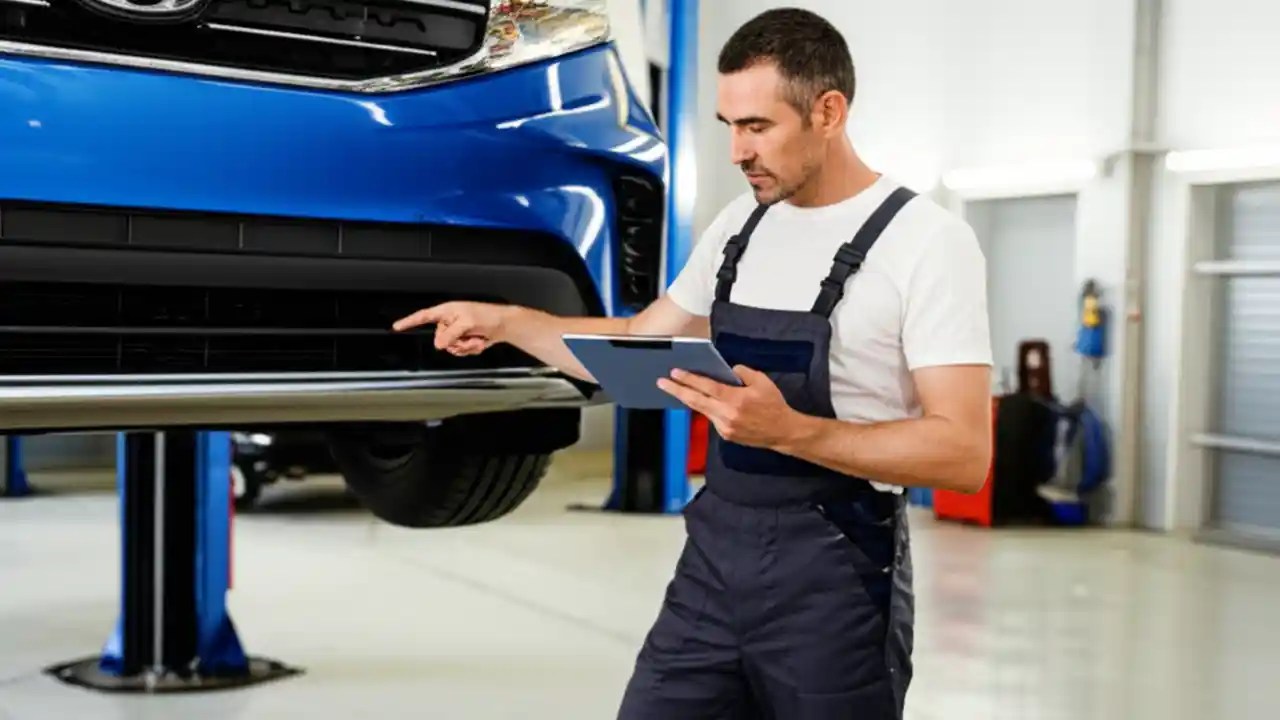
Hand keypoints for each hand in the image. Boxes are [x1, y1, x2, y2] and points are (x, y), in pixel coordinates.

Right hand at [392, 301, 512, 355]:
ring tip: (476, 338)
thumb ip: (450, 334)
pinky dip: (470, 349)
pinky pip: (460, 351)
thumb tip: (438, 345)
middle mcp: (449, 322)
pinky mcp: (464, 340)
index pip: (423, 316)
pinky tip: (478, 342)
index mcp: (446, 312)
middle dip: (456, 342)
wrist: (502, 324)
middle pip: (440, 339)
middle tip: (469, 336)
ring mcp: (457, 332)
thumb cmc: (487, 316)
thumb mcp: (466, 323)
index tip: (396, 326)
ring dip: (465, 346)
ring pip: (451, 348)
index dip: (409, 321)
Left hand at [657, 366, 802, 449]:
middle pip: (695, 401)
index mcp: (735, 399)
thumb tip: (728, 370)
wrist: (783, 432)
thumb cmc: (774, 404)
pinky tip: (702, 401)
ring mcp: (725, 427)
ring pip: (701, 410)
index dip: (689, 379)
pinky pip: (712, 418)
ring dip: (689, 399)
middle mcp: (727, 414)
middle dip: (676, 390)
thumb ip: (742, 372)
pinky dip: (706, 408)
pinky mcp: (726, 435)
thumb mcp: (762, 381)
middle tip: (661, 382)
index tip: (675, 372)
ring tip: (676, 389)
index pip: (706, 387)